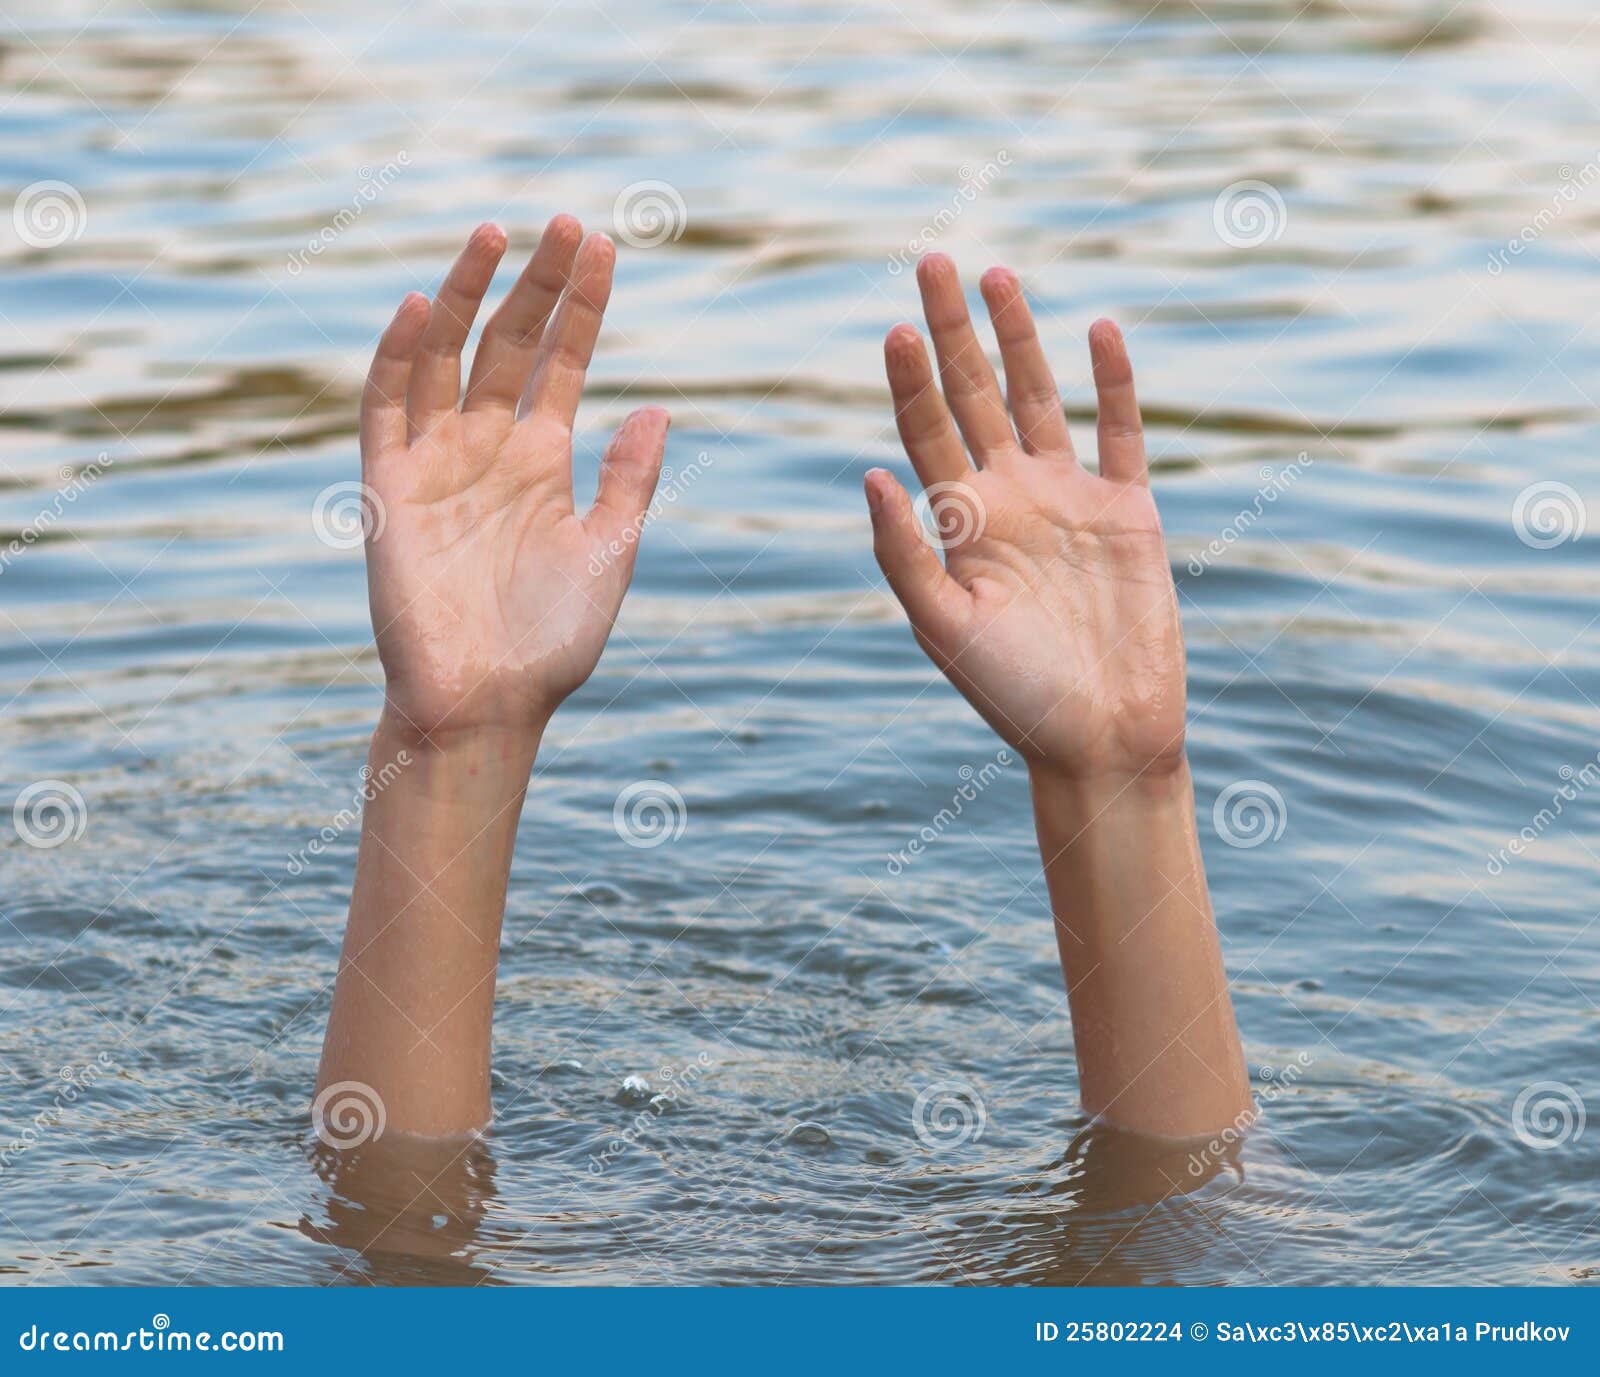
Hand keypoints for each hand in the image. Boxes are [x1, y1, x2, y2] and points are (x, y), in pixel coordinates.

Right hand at [358, 218, 667, 742]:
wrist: (487, 701)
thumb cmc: (552, 639)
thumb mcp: (609, 551)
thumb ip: (628, 480)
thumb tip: (655, 406)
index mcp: (543, 461)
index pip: (562, 362)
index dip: (582, 307)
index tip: (606, 248)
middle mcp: (489, 449)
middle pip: (509, 343)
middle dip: (536, 283)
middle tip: (564, 221)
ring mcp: (436, 461)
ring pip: (446, 357)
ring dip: (465, 295)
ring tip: (494, 233)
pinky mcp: (389, 486)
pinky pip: (387, 408)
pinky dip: (398, 357)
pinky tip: (421, 306)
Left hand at [865, 254, 1182, 780]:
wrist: (1102, 736)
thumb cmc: (1013, 695)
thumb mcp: (943, 628)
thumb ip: (905, 554)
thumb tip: (869, 474)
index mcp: (959, 523)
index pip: (925, 432)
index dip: (909, 380)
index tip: (895, 327)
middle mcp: (1008, 498)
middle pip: (973, 395)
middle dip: (954, 330)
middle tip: (932, 261)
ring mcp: (1068, 498)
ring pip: (1038, 397)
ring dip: (1019, 337)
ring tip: (997, 275)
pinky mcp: (1127, 510)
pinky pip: (1118, 432)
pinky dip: (1111, 382)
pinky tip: (1097, 329)